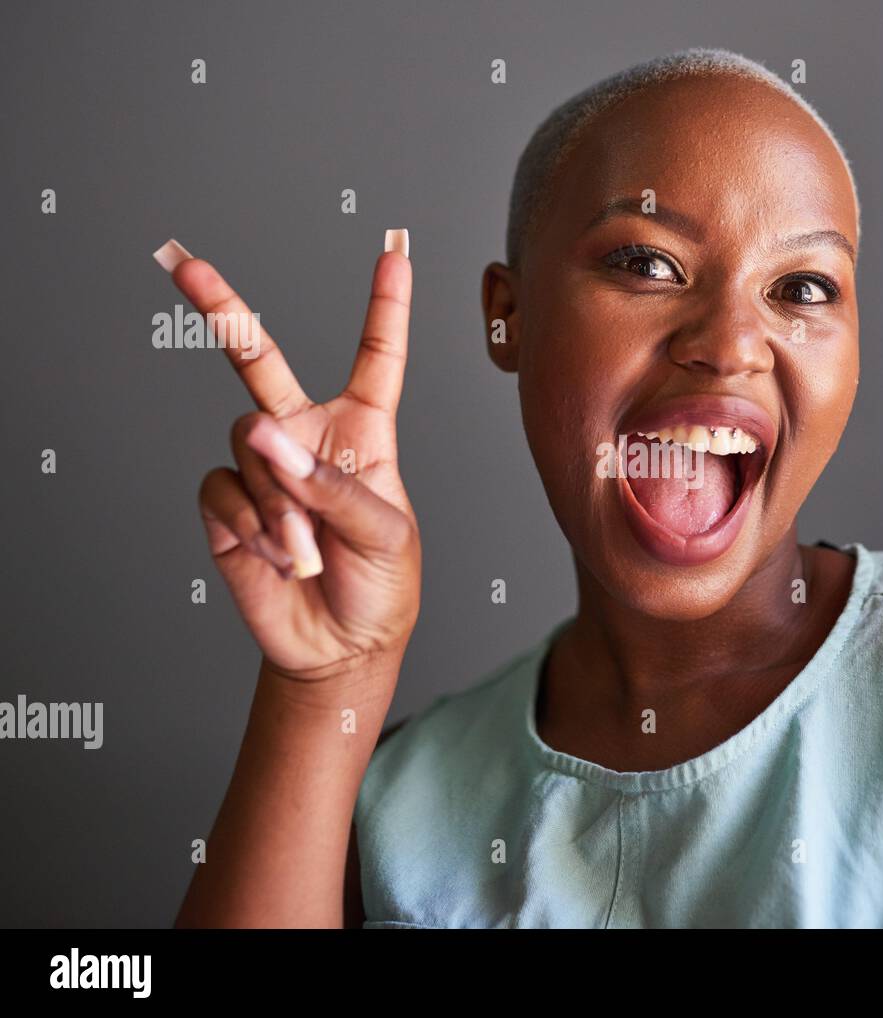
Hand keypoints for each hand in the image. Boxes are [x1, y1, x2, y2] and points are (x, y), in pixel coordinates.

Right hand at [159, 234, 421, 681]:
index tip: (395, 252)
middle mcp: (306, 437)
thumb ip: (333, 486)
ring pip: (248, 445)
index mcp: (363, 432)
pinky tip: (277, 555)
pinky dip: (251, 525)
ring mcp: (262, 468)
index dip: (385, 307)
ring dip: (279, 502)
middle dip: (221, 309)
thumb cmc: (380, 585)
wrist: (340, 647)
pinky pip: (222, 489)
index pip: (376, 359)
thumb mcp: (385, 535)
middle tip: (182, 263)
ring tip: (306, 548)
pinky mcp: (227, 503)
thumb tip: (268, 437)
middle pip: (258, 360)